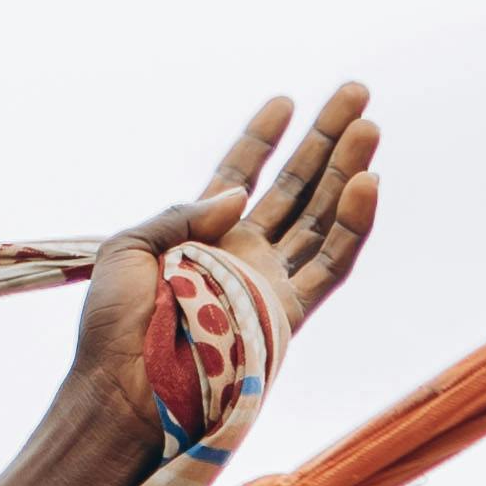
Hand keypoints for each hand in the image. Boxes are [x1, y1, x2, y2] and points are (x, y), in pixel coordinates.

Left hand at [62, 86, 381, 439]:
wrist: (128, 391)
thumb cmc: (116, 326)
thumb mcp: (128, 247)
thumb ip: (183, 212)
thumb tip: (237, 193)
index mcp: (201, 236)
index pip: (241, 174)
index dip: (262, 137)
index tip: (284, 101)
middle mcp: (243, 256)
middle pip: (296, 188)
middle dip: (326, 139)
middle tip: (355, 94)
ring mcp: (270, 284)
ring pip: (323, 217)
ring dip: (349, 170)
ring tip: (370, 125)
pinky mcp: (290, 316)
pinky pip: (333, 265)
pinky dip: (354, 225)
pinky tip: (368, 184)